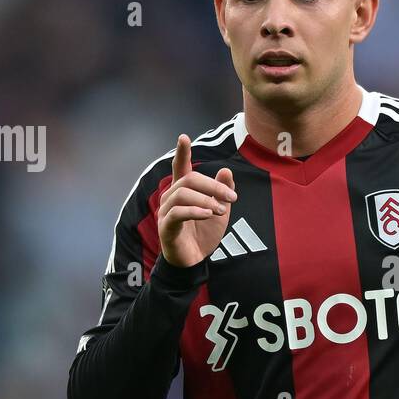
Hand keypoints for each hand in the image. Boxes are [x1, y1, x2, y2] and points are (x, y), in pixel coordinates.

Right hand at [157, 134, 237, 268]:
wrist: (195, 261)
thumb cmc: (204, 234)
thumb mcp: (220, 210)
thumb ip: (222, 191)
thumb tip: (226, 170)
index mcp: (183, 192)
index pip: (180, 168)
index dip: (182, 153)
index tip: (184, 137)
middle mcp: (171, 198)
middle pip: (189, 180)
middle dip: (213, 186)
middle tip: (233, 197)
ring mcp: (166, 212)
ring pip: (182, 194)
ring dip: (206, 200)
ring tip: (221, 210)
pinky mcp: (165, 227)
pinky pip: (177, 213)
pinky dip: (194, 211)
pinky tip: (208, 214)